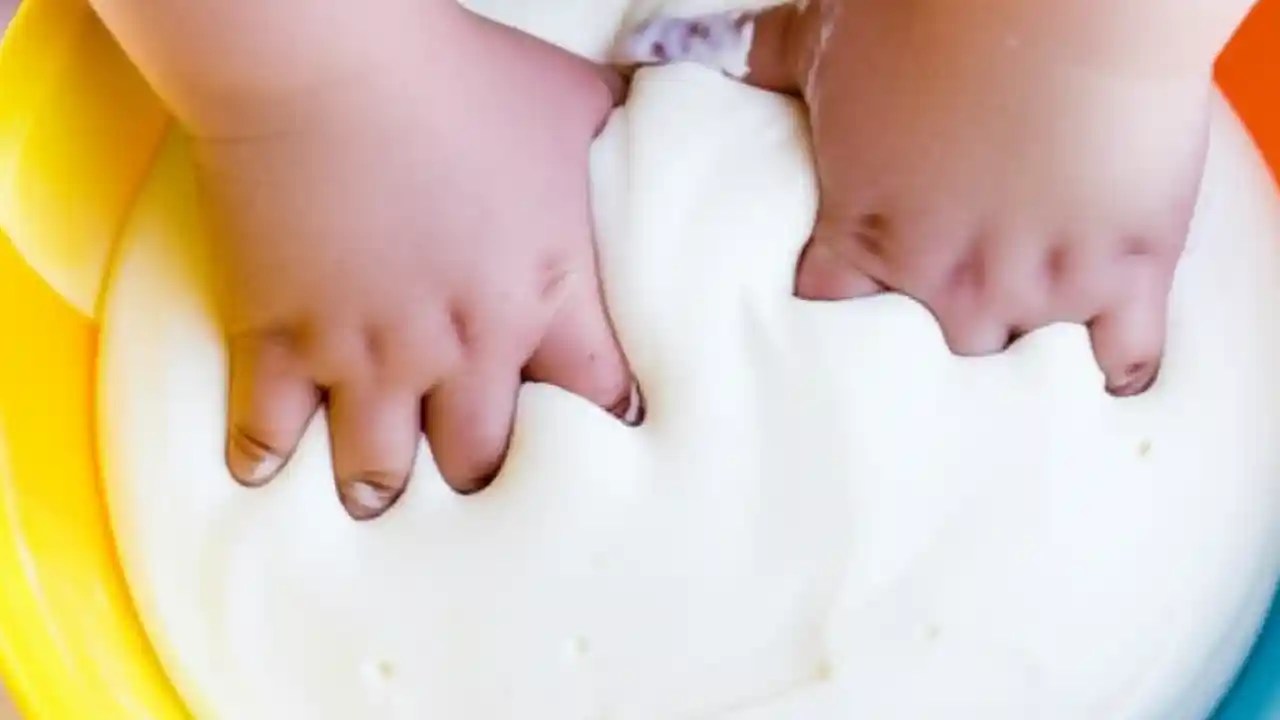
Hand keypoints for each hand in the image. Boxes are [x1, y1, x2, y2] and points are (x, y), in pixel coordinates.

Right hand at [202, 6, 636, 518]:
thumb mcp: (569, 99)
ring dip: (379, 485)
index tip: (605, 437)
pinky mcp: (280, 339)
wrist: (326, 64)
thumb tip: (653, 104)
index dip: (606, 418)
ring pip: (377, 465)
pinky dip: (263, 453)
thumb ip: (617, 125)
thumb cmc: (458, 76)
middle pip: (481, 456)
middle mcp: (461, 350)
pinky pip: (269, 427)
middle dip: (481, 472)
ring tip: (375, 497)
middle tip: (473, 477)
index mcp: (544, 298)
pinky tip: (263, 471)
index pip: (597, 394)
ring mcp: (365, 354)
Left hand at [621, 0, 1211, 394]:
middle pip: (919, 360)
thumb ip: (752, 56)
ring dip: (1013, 370)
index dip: (830, 316)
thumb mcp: (823, 34)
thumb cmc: (933, 9)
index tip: (838, 324)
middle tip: (934, 343)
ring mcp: (1032, 287)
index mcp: (863, 234)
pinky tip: (1103, 379)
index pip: (824, 312)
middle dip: (924, 351)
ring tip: (1012, 380)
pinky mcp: (1120, 274)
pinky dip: (1116, 372)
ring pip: (1012, 371)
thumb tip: (662, 43)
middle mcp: (941, 280)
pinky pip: (1121, 361)